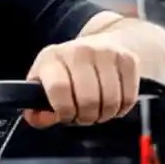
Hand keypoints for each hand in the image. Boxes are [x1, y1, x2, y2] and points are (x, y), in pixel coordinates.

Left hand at [22, 37, 139, 127]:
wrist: (101, 44)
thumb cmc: (68, 73)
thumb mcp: (44, 85)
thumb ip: (36, 108)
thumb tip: (43, 118)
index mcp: (52, 58)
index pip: (59, 88)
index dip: (65, 110)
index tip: (67, 115)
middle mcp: (79, 50)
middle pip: (88, 99)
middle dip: (86, 117)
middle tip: (83, 115)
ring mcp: (106, 52)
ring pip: (110, 100)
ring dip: (104, 114)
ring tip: (97, 110)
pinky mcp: (128, 59)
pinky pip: (128, 98)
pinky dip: (120, 108)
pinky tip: (112, 103)